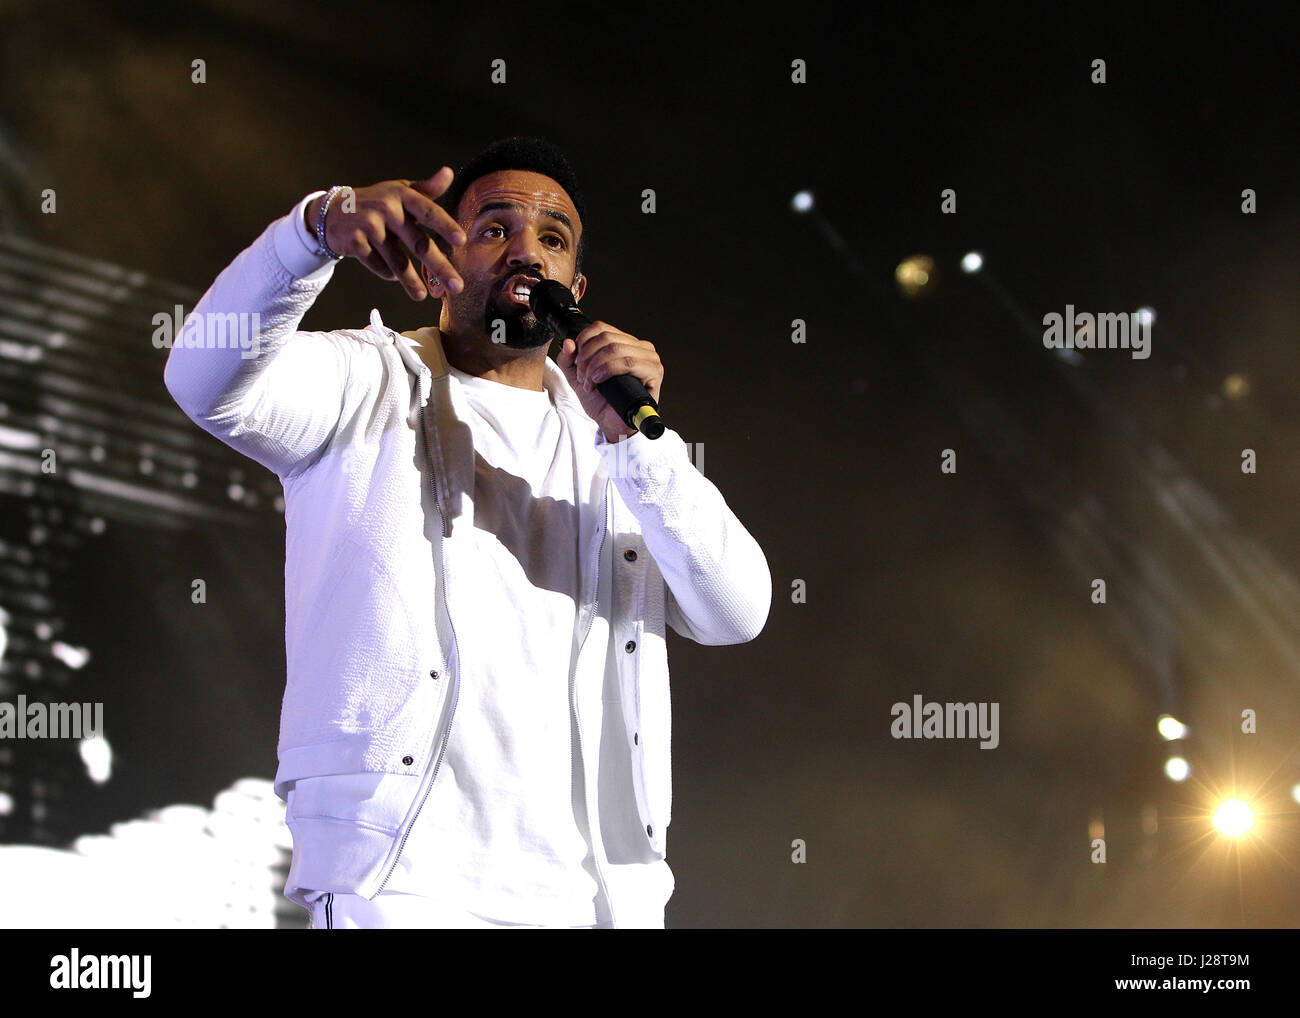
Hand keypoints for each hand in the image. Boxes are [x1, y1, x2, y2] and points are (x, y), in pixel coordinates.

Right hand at [311, 168, 466, 300]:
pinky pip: (378, 265)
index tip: (462, 241)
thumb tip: (448, 172)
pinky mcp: (354, 241)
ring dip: (411, 281)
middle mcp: (387, 208)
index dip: (446, 226)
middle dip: (440, 267)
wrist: (334, 211)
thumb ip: (427, 188)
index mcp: (402, 195)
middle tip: (457, 286)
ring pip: (397, 260)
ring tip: (423, 296)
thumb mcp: (400, 191)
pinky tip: (394, 277)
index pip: (429, 211)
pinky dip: (388, 274)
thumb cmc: (377, 202)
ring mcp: (369, 225)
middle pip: (419, 243)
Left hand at [556, 320, 663, 441]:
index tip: (576, 361)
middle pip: (606, 338)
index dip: (583, 342)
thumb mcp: (578, 377)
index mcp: (623, 343)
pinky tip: (600, 380)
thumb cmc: (602, 402)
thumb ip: (569, 360)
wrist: (612, 424)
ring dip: (595, 365)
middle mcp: (638, 347)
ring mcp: (649, 358)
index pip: (601, 328)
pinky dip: (609, 370)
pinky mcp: (654, 372)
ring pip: (616, 348)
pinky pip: (629, 362)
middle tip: (582, 376)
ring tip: (590, 382)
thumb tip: (569, 343)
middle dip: (587, 358)